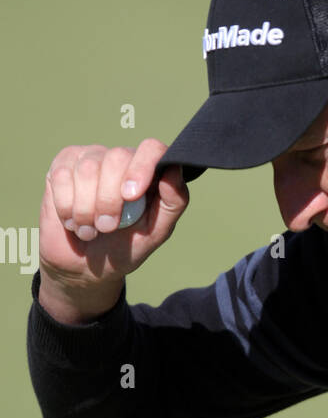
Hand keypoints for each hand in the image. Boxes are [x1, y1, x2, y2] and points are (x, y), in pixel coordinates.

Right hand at [40, 139, 188, 300]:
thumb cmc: (123, 248)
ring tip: (89, 230)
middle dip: (110, 200)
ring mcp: (90, 158)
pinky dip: (66, 206)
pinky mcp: (63, 165)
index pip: (152, 149)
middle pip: (117, 158)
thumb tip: (174, 169)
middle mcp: (120, 159)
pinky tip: (71, 220)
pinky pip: (62, 176)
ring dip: (86, 209)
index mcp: (148, 172)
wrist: (84, 267)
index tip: (131, 196)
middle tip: (107, 228)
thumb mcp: (155, 233)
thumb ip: (173, 202)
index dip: (142, 167)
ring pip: (88, 169)